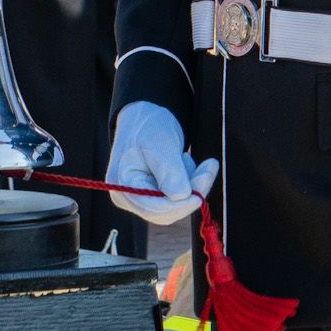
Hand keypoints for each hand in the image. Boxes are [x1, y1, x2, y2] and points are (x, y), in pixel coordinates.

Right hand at [106, 101, 216, 225]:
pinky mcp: (152, 196)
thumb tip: (181, 196)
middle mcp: (127, 197)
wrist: (143, 118)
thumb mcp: (159, 141)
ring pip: (174, 207)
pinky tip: (185, 164)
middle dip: (190, 194)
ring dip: (190, 187)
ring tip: (188, 158)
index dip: (180, 205)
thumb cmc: (146, 125)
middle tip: (208, 168)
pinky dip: (187, 185)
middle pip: (165, 211)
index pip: (154, 208)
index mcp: (122, 184)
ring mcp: (139, 198)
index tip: (201, 195)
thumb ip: (169, 170)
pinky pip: (175, 200)